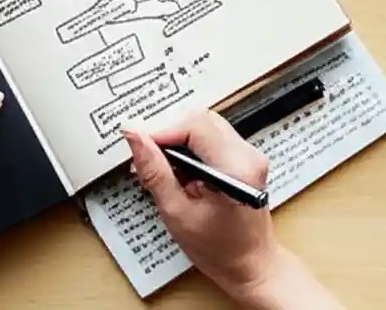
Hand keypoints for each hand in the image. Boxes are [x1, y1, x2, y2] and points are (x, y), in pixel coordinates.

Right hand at [123, 113, 342, 308]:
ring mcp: (249, 155)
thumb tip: (135, 138)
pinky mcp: (245, 159)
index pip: (195, 126)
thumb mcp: (177, 212)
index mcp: (235, 167)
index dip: (161, 131)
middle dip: (169, 135)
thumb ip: (155, 171)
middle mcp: (248, 155)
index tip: (137, 142)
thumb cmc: (219, 249)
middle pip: (201, 120)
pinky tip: (178, 172)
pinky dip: (191, 150)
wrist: (250, 265)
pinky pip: (213, 140)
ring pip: (205, 127)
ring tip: (160, 169)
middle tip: (146, 158)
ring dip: (179, 142)